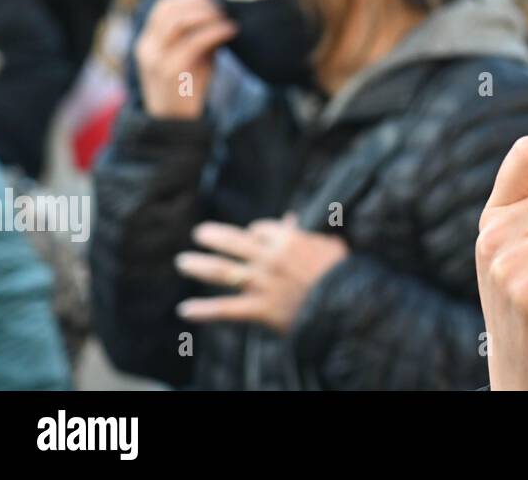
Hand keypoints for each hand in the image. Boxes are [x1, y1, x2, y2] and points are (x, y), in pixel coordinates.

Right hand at [135, 0, 236, 119]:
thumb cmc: (188, 86)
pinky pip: (193, 42)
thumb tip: (223, 11)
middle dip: (200, 3)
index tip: (214, 1)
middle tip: (223, 9)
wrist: (176, 124)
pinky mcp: (170, 72)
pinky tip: (230, 31)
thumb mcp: (193, 55)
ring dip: (206, 15)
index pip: (164, 5)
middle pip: (168, 8)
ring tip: (226, 19)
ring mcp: (156, 59)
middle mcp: (147, 47)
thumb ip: (201, 34)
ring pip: (178, 21)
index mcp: (148, 41)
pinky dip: (214, 32)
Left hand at [175, 214, 349, 332]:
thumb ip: (303, 233)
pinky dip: (204, 310)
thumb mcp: (327, 245)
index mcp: (288, 239)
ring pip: (223, 271)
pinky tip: (185, 310)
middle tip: (199, 233)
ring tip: (183, 261)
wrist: (345, 305)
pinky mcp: (260, 308)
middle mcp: (269, 258)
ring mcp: (262, 283)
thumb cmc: (341, 273)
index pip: (260, 229)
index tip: (251, 235)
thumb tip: (290, 217)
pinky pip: (226, 309)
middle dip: (214, 237)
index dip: (254, 231)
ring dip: (199, 265)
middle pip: (233, 243)